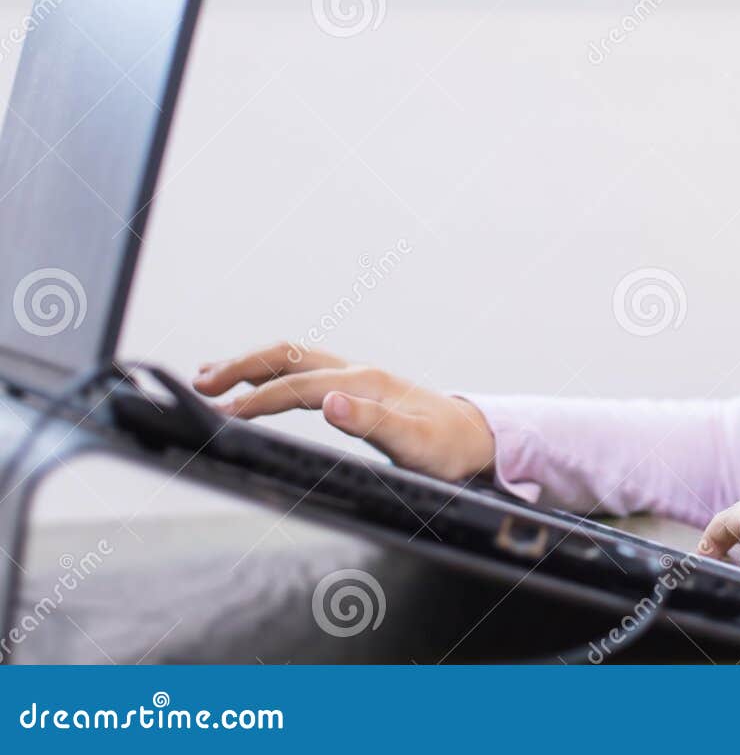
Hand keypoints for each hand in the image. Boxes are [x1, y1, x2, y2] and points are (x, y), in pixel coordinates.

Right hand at [192, 342, 496, 483]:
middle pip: (289, 357)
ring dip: (250, 365)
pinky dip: (271, 371)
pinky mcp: (357, 386)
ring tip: (209, 377)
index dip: (257, 400)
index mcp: (367, 384)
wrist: (475, 437)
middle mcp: (358, 372)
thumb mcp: (416, 445)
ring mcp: (357, 376)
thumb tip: (331, 403)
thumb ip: (374, 423)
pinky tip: (253, 382)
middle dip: (241, 368)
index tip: (220, 414)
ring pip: (294, 358)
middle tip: (199, 386)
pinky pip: (305, 369)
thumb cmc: (448, 447)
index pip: (299, 388)